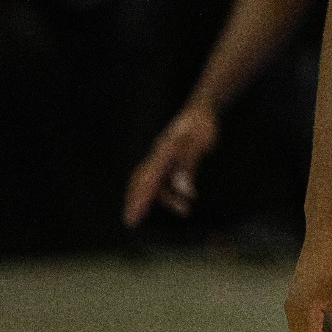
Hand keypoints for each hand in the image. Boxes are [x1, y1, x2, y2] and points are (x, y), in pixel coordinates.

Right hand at [124, 101, 219, 225]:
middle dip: (135, 200)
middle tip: (129, 221)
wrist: (202, 110)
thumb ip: (188, 166)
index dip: (140, 199)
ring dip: (165, 198)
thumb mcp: (199, 144)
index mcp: (163, 151)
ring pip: (154, 181)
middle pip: (141, 180)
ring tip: (184, 210)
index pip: (148, 179)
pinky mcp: (169, 158)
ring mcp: (162, 156)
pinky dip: (170, 191)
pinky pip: (163, 178)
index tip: (131, 216)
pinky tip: (183, 198)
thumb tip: (183, 191)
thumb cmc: (202, 126)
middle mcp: (158, 154)